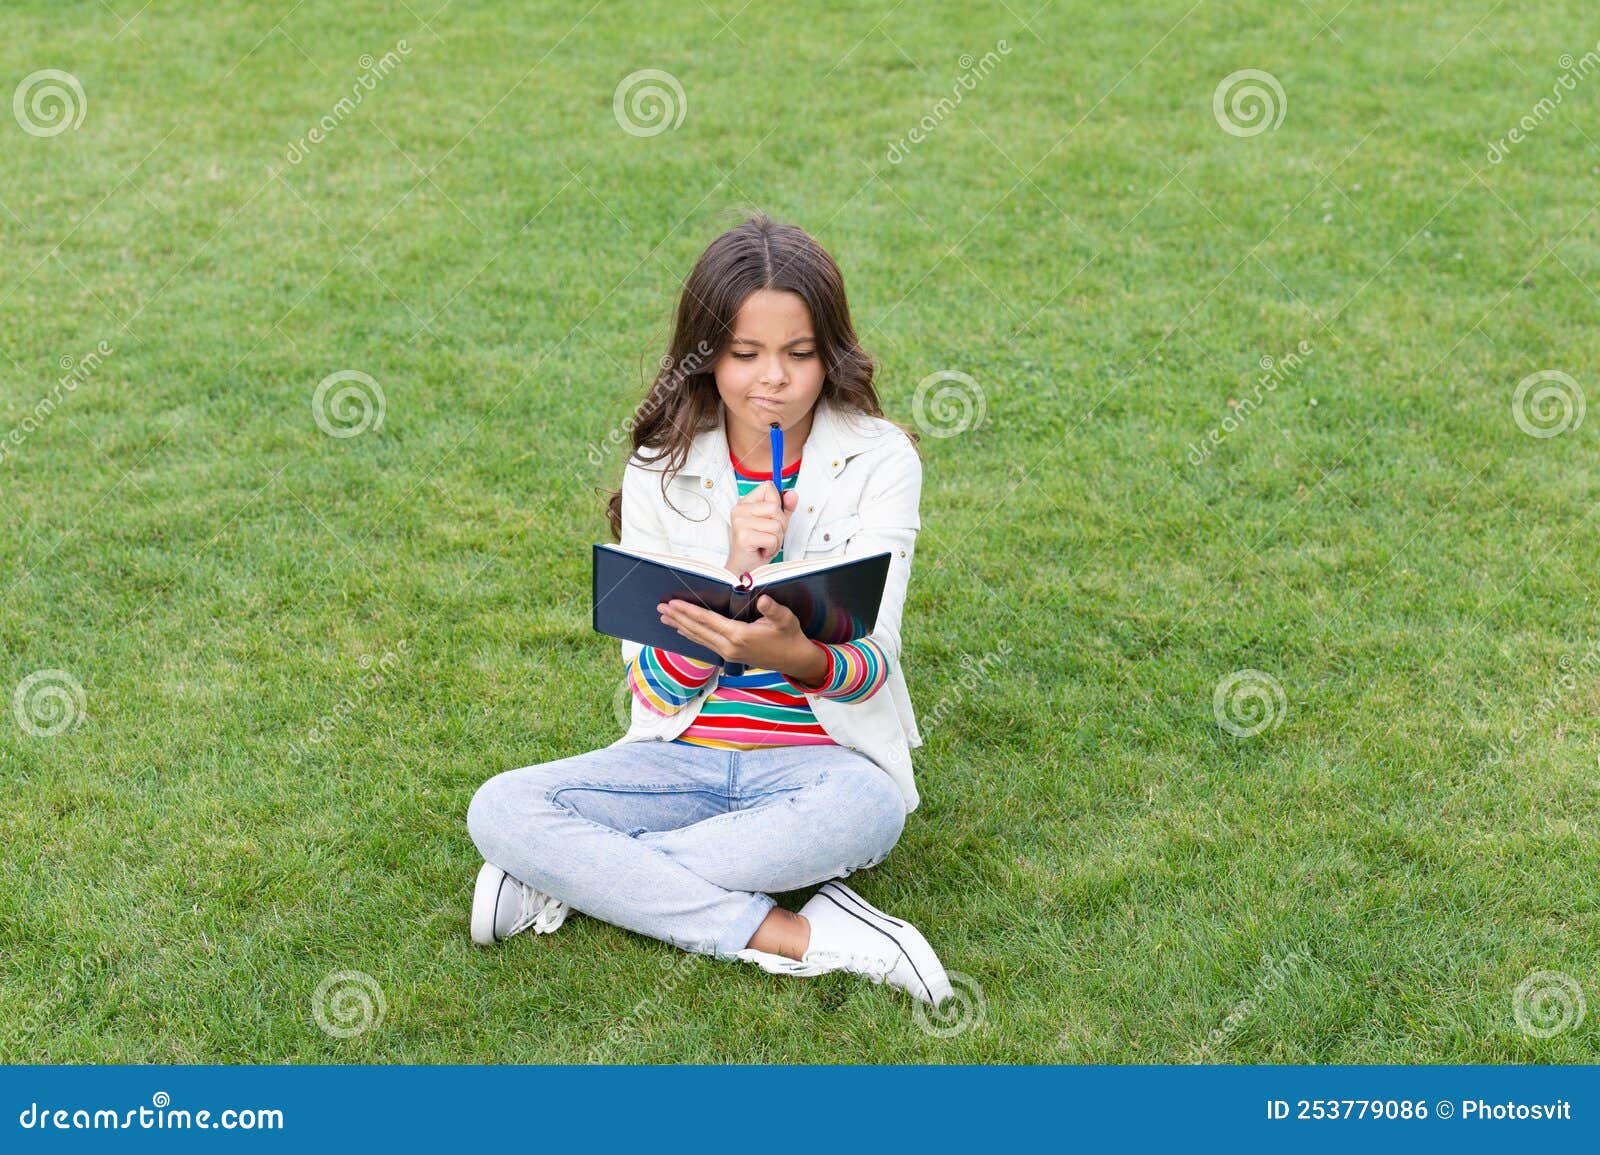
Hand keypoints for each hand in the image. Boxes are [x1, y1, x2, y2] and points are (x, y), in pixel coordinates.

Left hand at [658, 594, 827, 683]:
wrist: (795, 660)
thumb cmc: (789, 636)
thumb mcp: (785, 619)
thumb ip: (772, 609)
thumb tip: (764, 599)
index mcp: (739, 636)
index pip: (708, 621)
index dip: (689, 611)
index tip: (674, 603)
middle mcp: (729, 647)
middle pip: (698, 630)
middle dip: (678, 618)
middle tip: (660, 608)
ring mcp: (728, 653)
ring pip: (699, 638)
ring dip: (681, 627)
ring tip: (665, 618)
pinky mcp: (730, 656)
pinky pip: (705, 644)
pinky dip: (692, 635)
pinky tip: (683, 630)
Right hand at [725, 482, 798, 574]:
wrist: (745, 568)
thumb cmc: (758, 546)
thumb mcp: (774, 523)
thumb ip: (785, 508)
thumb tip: (792, 494)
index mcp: (745, 503)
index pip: (768, 487)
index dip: (777, 503)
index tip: (770, 518)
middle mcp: (740, 509)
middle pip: (775, 507)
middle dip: (779, 525)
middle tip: (768, 535)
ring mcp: (740, 522)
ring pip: (776, 524)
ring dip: (776, 539)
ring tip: (765, 544)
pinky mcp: (745, 536)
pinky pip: (772, 538)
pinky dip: (772, 547)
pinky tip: (762, 550)